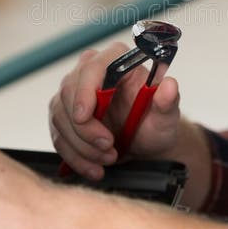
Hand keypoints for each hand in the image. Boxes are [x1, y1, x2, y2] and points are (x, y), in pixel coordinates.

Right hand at [49, 44, 180, 179]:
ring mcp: (73, 93)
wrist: (144, 142)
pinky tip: (94, 168)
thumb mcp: (166, 115)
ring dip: (82, 145)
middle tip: (108, 147)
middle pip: (70, 92)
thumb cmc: (154, 121)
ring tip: (108, 158)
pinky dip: (74, 156)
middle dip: (85, 127)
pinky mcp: (63, 114)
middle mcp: (91, 70)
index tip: (85, 116)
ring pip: (60, 116)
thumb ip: (168, 101)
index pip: (92, 67)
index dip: (84, 91)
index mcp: (117, 60)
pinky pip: (58, 135)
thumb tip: (169, 85)